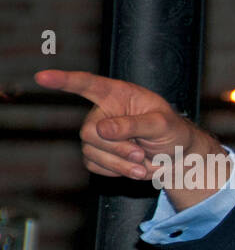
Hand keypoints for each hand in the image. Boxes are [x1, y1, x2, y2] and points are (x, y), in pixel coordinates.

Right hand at [34, 69, 227, 208]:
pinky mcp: (97, 155)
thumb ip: (135, 124)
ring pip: (91, 152)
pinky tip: (134, 169)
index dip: (63, 81)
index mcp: (117, 94)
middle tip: (141, 154)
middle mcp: (102, 112)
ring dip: (120, 163)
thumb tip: (102, 129)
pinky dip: (116, 172)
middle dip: (116, 148)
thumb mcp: (163, 124)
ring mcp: (97, 135)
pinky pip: (95, 166)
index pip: (86, 84)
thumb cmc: (173, 132)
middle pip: (89, 132)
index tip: (42, 77)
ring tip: (143, 164)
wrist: (178, 158)